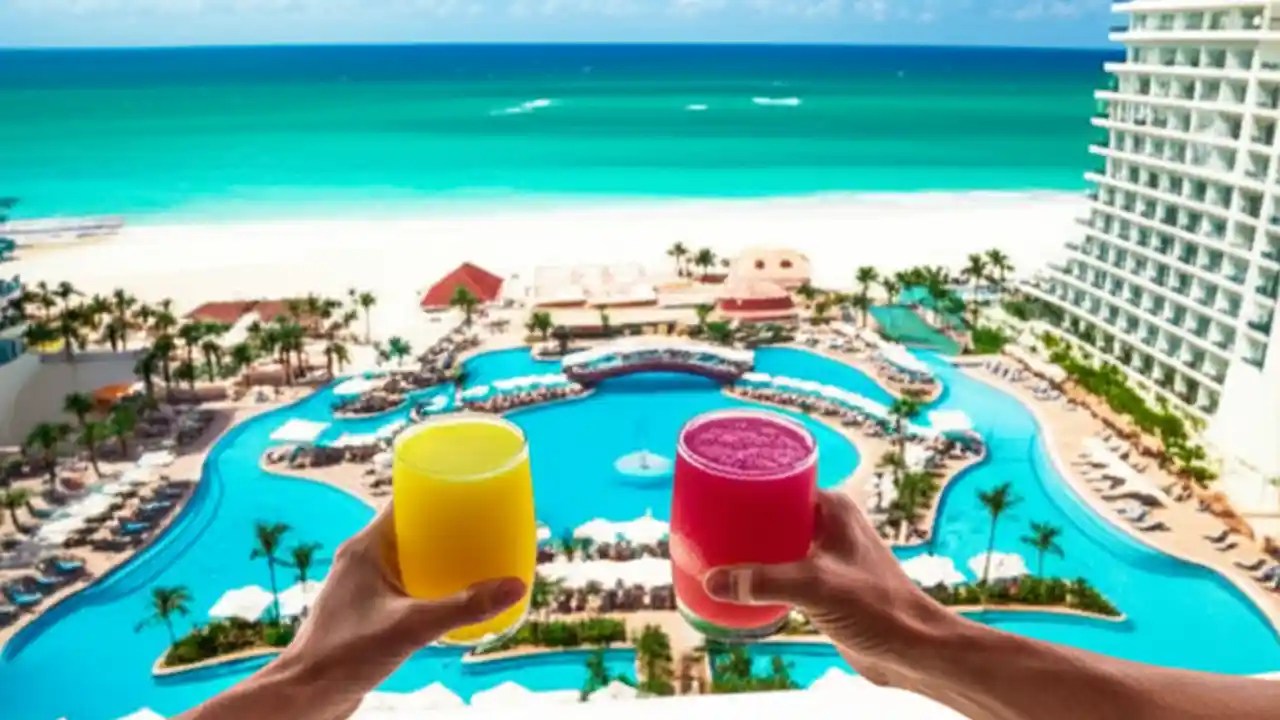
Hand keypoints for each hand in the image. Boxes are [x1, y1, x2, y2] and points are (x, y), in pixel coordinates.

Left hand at [282, 506, 525, 696]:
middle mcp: (362, 559)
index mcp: (365, 547)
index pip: (405, 501)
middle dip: (448, 525)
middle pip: (412, 527)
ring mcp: (363, 584)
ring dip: (439, 554)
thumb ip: (463, 608)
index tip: (473, 490)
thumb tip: (515, 586)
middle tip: (486, 526)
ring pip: (408, 556)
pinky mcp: (367, 609)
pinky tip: (452, 596)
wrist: (306, 696)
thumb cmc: (344, 655)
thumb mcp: (411, 627)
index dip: (438, 491)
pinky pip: (405, 581)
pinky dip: (429, 580)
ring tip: (477, 557)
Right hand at [703, 491, 951, 688]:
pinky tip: (736, 585)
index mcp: (833, 508)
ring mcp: (826, 555)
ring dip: (747, 548)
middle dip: (739, 518)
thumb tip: (714, 582)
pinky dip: (759, 574)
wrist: (912, 650)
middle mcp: (829, 525)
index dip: (746, 484)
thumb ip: (766, 581)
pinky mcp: (823, 585)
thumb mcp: (817, 586)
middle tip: (701, 524)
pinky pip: (782, 570)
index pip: (780, 481)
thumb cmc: (879, 607)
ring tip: (710, 552)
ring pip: (776, 542)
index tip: (712, 488)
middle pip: (773, 511)